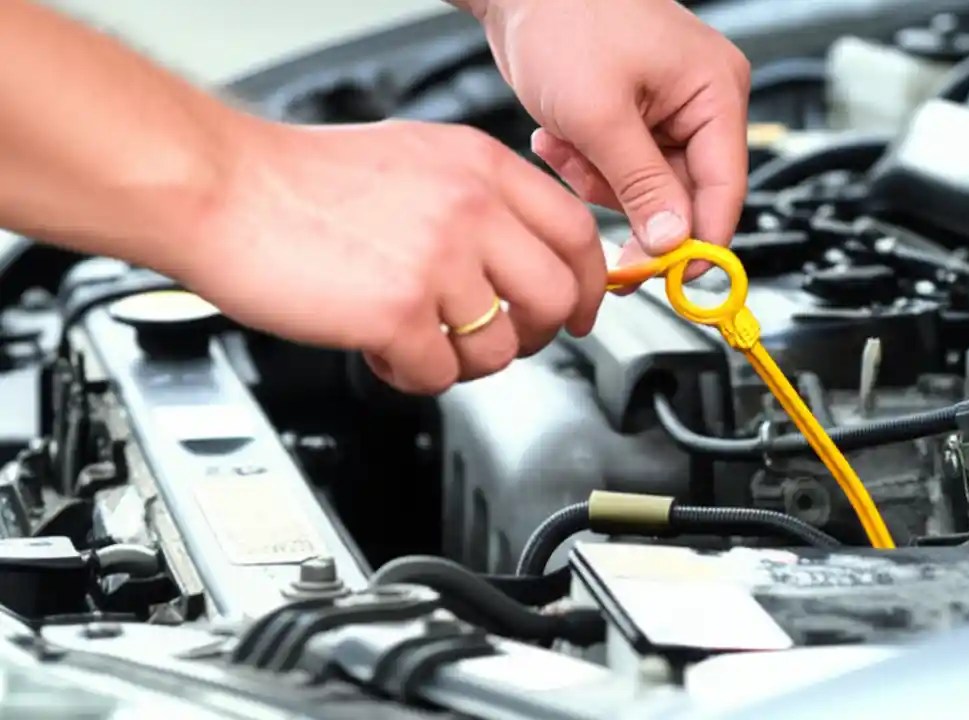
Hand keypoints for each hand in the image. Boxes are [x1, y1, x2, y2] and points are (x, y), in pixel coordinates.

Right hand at [183, 119, 603, 393]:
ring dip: (465, 362)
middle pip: (556, 299)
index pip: (576, 234)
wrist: (222, 189)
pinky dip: (413, 375)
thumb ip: (478, 202)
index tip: (579, 311)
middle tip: (498, 341)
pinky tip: (385, 351)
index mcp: (480, 167)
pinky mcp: (399, 311)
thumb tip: (525, 257)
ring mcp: (439, 261)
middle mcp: (470, 208)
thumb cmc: (301, 180)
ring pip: (502, 349)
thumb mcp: (416, 160)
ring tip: (423, 342)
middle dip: (534, 336)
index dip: (588, 285)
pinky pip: (440, 374)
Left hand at [480, 0, 749, 272]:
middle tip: (593, 213)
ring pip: (646, 189)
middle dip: (631, 205)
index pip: (726, 190)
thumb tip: (673, 241)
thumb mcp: (600, 116)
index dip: (701, 243)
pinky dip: (586, 165)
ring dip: (599, 183)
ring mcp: (667, 109)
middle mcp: (701, 102)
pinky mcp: (634, 116)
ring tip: (565, 148)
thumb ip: (642, 186)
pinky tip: (559, 139)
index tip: (672, 281)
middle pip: (685, 195)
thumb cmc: (564, 17)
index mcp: (715, 92)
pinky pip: (621, 169)